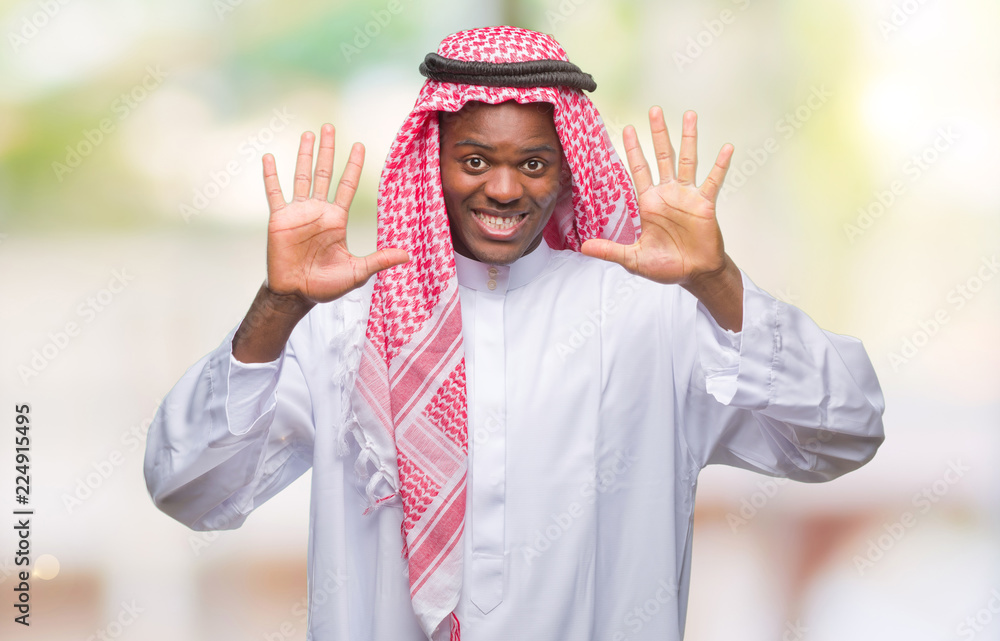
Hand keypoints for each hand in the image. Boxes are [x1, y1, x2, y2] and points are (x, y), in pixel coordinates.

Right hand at [263, 124, 408, 307]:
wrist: (296, 293)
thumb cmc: (326, 284)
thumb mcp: (357, 271)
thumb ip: (379, 260)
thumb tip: (407, 256)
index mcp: (336, 219)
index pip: (346, 185)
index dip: (352, 165)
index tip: (358, 145)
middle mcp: (318, 211)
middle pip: (324, 173)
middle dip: (328, 150)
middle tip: (329, 126)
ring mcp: (298, 213)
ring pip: (301, 176)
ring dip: (303, 155)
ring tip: (307, 134)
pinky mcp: (279, 219)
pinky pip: (275, 193)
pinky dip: (271, 176)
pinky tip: (268, 157)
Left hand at [581, 108, 732, 286]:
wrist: (694, 274)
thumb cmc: (665, 266)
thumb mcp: (633, 259)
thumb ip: (610, 250)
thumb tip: (584, 247)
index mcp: (649, 203)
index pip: (639, 169)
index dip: (634, 150)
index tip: (628, 128)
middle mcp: (667, 193)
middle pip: (662, 156)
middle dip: (658, 133)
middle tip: (655, 110)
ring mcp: (687, 196)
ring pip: (688, 160)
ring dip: (688, 138)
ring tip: (689, 116)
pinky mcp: (705, 203)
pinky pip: (713, 180)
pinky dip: (720, 165)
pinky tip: (726, 148)